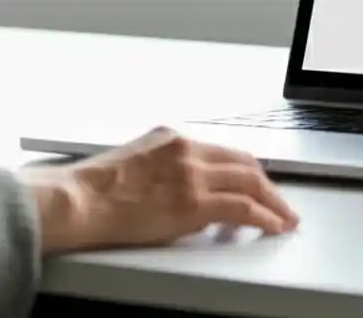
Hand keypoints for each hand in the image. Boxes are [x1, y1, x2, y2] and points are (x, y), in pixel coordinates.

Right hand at [22, 127, 298, 253]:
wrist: (78, 200)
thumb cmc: (94, 189)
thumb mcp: (136, 160)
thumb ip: (166, 166)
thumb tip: (186, 188)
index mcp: (172, 138)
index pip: (222, 151)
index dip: (246, 169)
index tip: (257, 181)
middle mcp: (187, 149)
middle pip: (244, 162)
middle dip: (267, 183)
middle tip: (279, 201)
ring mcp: (192, 174)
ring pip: (250, 181)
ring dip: (273, 201)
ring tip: (284, 217)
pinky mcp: (193, 202)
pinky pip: (243, 208)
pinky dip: (265, 216)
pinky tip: (273, 225)